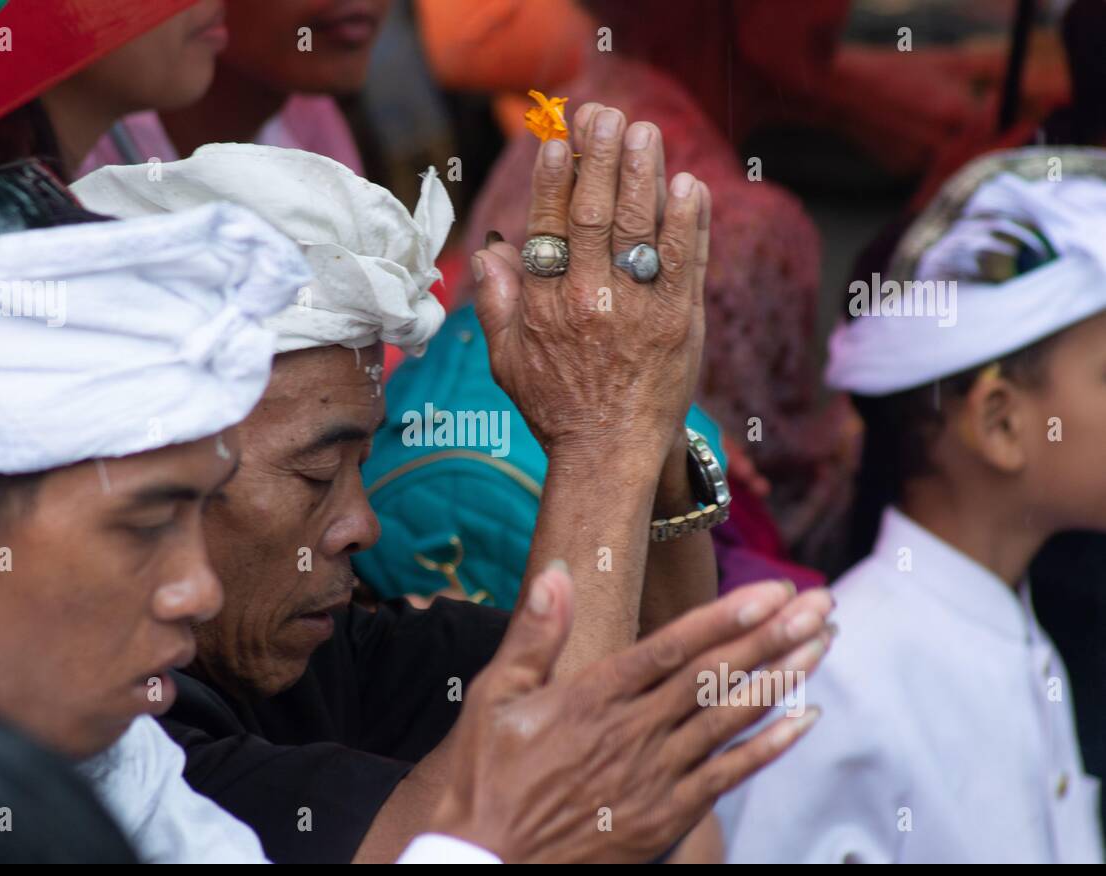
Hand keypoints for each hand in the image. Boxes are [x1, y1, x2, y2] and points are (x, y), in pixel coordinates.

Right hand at [430, 568, 832, 862]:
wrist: (485, 862)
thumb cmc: (484, 777)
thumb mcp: (492, 697)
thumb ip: (533, 635)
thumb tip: (558, 573)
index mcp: (590, 696)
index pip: (671, 647)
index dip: (726, 617)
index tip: (770, 591)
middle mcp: (631, 732)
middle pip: (715, 675)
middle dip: (772, 635)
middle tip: (818, 603)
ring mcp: (652, 777)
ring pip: (729, 718)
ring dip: (782, 678)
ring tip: (822, 644)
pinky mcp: (664, 817)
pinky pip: (728, 776)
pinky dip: (769, 747)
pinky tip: (805, 719)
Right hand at [472, 103, 708, 462]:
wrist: (609, 455)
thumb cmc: (555, 409)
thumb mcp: (507, 361)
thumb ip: (496, 304)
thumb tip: (490, 252)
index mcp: (545, 306)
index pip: (548, 226)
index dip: (553, 179)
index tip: (558, 141)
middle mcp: (590, 302)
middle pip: (596, 214)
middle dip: (599, 158)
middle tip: (604, 115)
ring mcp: (638, 310)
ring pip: (642, 228)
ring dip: (644, 174)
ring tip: (644, 132)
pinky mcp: (679, 323)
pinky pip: (685, 262)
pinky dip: (689, 222)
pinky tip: (689, 186)